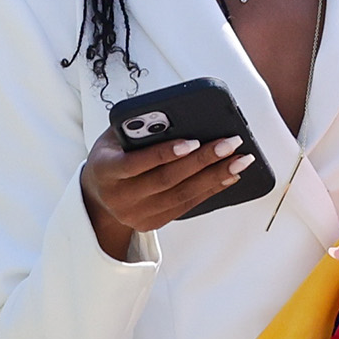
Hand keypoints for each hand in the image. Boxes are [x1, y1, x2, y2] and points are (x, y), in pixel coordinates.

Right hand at [79, 125, 254, 259]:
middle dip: (202, 161)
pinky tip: (229, 175)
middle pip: (166, 180)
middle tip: (230, 143)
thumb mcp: (112, 138)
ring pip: (182, 196)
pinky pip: (186, 206)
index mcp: (105, 171)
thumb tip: (176, 115)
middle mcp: (120, 197)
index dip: (164, 153)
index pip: (136, 164)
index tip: (193, 141)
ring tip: (241, 160)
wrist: (97, 197)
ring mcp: (136, 214)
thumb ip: (136, 127)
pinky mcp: (152, 223)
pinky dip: (210, 190)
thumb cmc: (111, 155)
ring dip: (215, 176)